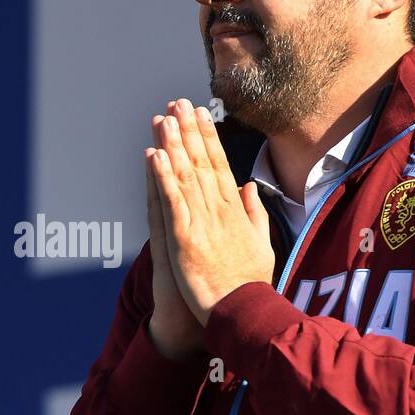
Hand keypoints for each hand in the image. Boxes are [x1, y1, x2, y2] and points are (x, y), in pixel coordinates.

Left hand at [148, 98, 274, 325]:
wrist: (243, 312)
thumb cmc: (250, 283)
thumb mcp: (261, 242)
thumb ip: (254, 213)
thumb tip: (248, 188)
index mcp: (234, 211)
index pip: (219, 164)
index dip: (209, 137)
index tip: (201, 114)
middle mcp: (219, 211)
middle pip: (201, 162)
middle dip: (189, 130)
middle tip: (178, 102)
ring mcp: (201, 223)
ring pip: (184, 175)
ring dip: (173, 145)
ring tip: (163, 118)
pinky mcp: (184, 238)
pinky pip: (171, 201)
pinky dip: (162, 177)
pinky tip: (153, 155)